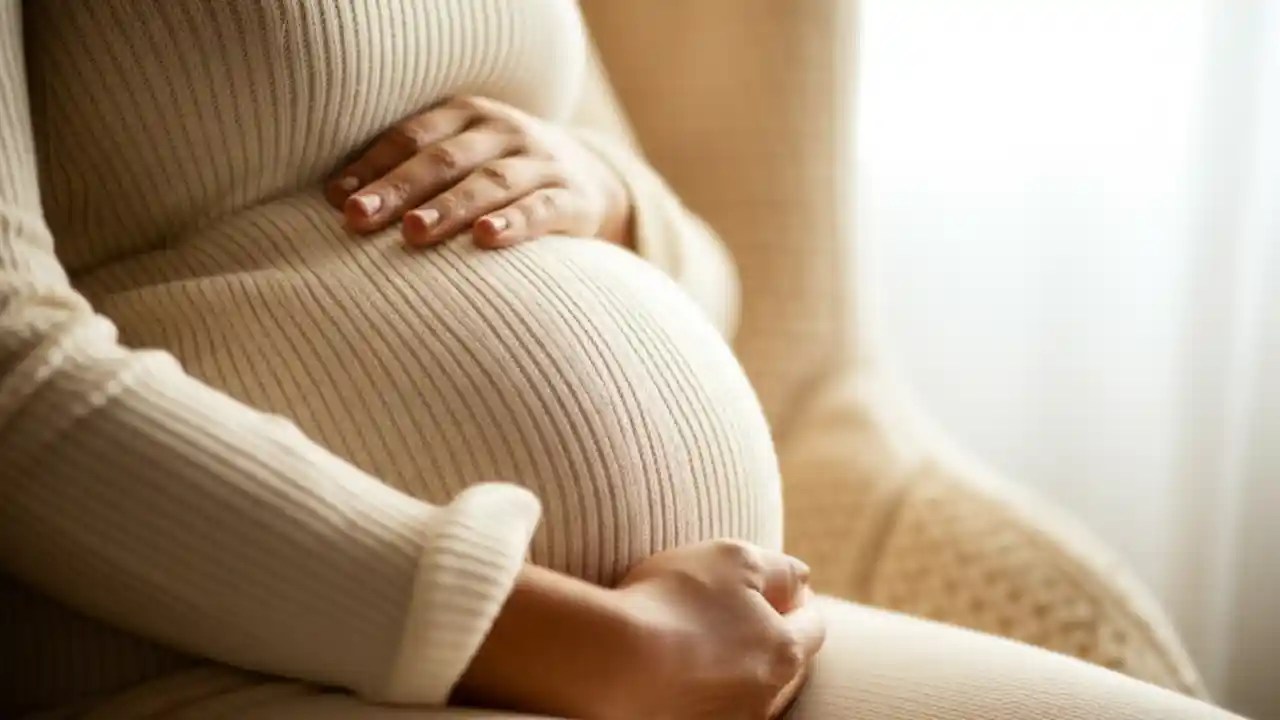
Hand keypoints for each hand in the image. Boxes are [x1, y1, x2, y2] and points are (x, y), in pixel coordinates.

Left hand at [326, 96, 632, 248]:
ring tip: (415, 232)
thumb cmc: (500, 173)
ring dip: (449, 207)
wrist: (590, 178)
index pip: (412, 137)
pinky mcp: (572, 198)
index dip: (373, 166)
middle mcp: (504, 131)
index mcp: (467, 114)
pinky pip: (541, 209)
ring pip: (490, 182)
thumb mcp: (460, 156)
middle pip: (444, 158)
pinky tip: (487, 237)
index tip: (337, 200)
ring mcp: (541, 162)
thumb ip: (410, 170)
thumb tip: (337, 201)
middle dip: (399, 188)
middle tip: (359, 218)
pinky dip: (514, 221)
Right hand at [608, 540, 823, 718]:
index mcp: (784, 652)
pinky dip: (703, 688)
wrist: (609, 661)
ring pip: (747, 690)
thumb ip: (780, 567)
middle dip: (771, 636)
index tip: (777, 586)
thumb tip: (803, 580)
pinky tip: (678, 669)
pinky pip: (711, 706)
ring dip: (735, 666)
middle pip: (783, 663)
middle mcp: (765, 697)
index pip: (812, 625)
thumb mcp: (734, 558)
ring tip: (702, 641)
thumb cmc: (673, 600)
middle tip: (738, 612)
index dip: (798, 601)